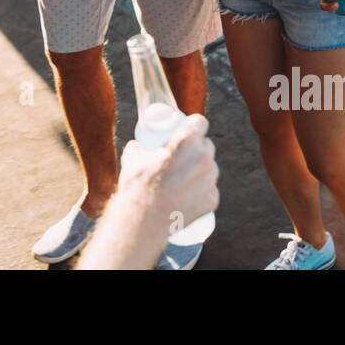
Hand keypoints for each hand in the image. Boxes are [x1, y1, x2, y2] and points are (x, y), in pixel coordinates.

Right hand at [115, 114, 218, 249]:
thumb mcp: (132, 158)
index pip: (200, 123)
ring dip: (201, 170)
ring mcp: (209, 180)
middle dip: (198, 149)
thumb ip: (138, 147)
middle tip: (183, 156)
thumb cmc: (137, 186)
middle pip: (207, 146)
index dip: (195, 125)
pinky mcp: (212, 199)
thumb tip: (137, 144)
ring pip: (211, 168)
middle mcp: (203, 158)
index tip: (189, 130)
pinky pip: (210, 189)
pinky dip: (202, 191)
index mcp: (186, 141)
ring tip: (184, 178)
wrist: (144, 221)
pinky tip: (189, 195)